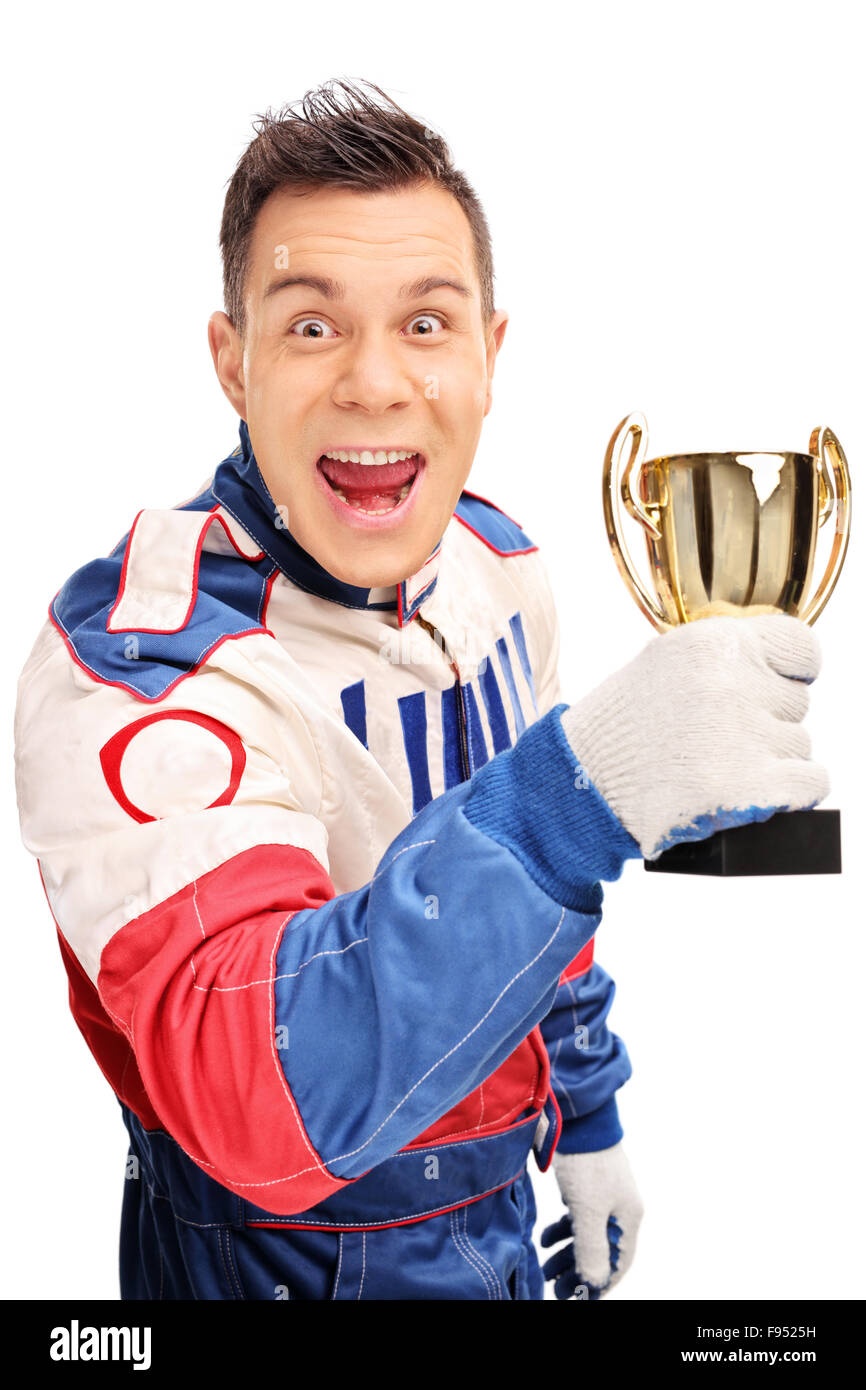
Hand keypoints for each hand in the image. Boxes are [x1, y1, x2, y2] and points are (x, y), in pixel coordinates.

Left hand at [540, 1143, 643, 1299]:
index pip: (618, 1264)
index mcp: (627, 1218)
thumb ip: (591, 1248)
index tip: (578, 1297)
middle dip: (578, 1272)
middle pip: (601, 1252)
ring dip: (567, 1255)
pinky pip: (577, 1219)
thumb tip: (594, 1282)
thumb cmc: (586, 1163)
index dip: (599, 1284)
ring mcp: (603, 1197)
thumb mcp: (587, 1210)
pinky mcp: (586, 1186)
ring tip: (546, 1267)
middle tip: (556, 1288)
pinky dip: (562, 1232)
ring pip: (586, 1236)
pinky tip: (545, 1238)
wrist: (577, 1116)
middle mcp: (618, 1210)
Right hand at [560, 613, 827, 859]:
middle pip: (797, 702)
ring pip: (800, 744)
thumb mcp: (666, 663)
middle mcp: (732, 682)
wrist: (582, 784)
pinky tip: (750, 790)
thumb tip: (787, 674)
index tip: (770, 691)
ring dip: (770, 759)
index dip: (790, 674)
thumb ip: (727, 659)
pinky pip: (812, 781)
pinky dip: (790, 791)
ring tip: (714, 765)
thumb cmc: (623, 728)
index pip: (801, 648)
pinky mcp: (751, 787)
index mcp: (713, 643)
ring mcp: (743, 735)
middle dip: (767, 721)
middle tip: (715, 738)